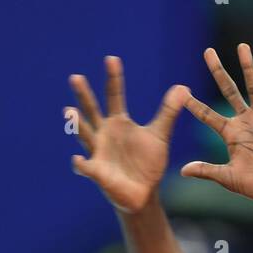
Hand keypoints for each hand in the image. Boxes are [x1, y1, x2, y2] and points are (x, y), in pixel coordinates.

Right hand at [67, 56, 188, 213]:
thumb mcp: (160, 134)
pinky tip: (78, 160)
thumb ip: (169, 111)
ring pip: (84, 135)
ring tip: (68, 112)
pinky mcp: (98, 172)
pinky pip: (86, 167)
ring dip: (77, 124)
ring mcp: (98, 152)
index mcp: (118, 122)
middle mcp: (104, 134)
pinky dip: (81, 164)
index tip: (111, 59)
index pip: (114, 95)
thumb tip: (184, 86)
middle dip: (84, 95)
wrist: (144, 193)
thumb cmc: (148, 163)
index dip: (113, 78)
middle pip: (92, 110)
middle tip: (75, 77)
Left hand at [180, 44, 252, 205]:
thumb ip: (208, 171)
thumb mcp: (229, 179)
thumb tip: (182, 170)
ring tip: (242, 47)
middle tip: (207, 52)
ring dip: (248, 68)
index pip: (208, 115)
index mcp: (230, 134)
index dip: (195, 105)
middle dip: (218, 71)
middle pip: (228, 90)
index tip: (181, 92)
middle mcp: (245, 121)